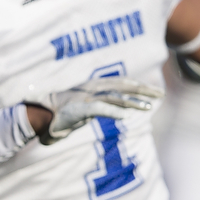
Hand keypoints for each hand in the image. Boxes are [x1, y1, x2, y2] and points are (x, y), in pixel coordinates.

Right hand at [29, 77, 163, 143]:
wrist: (38, 116)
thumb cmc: (59, 115)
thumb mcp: (83, 109)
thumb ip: (99, 107)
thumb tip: (115, 112)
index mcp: (92, 86)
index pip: (120, 83)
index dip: (138, 86)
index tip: (154, 91)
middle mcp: (91, 88)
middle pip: (122, 86)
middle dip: (143, 90)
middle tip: (160, 94)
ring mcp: (85, 98)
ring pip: (114, 97)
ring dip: (132, 103)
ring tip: (148, 107)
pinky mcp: (80, 109)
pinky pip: (100, 109)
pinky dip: (114, 112)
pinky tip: (126, 117)